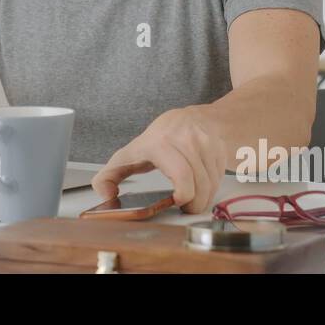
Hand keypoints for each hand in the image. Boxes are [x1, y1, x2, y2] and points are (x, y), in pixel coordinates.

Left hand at [91, 106, 228, 213]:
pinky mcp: (219, 146)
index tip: (177, 202)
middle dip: (194, 203)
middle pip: (200, 185)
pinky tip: (202, 182)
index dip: (184, 195)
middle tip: (187, 207)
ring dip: (205, 197)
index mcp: (161, 143)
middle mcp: (186, 139)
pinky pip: (220, 176)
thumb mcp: (130, 153)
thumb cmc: (158, 139)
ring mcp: (205, 142)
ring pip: (212, 183)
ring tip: (194, 197)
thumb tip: (104, 194)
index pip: (182, 176)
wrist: (189, 117)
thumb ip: (109, 175)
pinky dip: (213, 186)